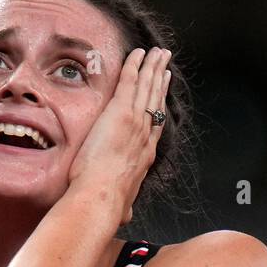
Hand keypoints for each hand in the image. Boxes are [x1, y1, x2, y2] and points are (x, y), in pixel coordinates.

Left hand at [67, 47, 171, 221]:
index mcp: (145, 155)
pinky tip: (138, 52)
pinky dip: (135, 65)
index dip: (159, 104)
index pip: (154, 124)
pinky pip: (130, 82)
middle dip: (160, 79)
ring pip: (147, 87)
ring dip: (152, 66)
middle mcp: (145, 135)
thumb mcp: (122, 207)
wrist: (101, 197)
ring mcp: (135, 121)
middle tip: (164, 63)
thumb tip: (125, 214)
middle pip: (155, 100)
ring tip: (158, 52)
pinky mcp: (120, 112)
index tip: (162, 90)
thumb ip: (125, 206)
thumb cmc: (108, 204)